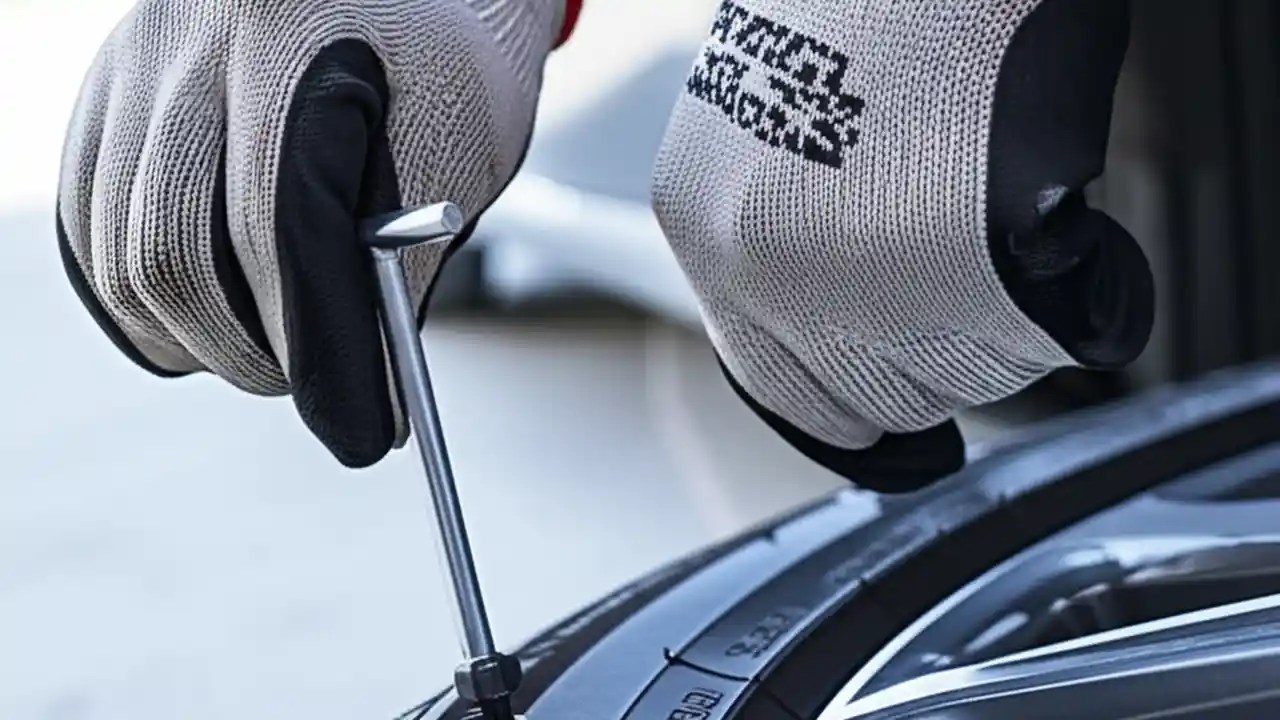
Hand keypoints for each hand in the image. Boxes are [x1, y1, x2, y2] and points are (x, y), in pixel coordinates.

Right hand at [57, 0, 564, 465]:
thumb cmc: (441, 65)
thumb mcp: (457, 151)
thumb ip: (400, 267)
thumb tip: (366, 400)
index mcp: (298, 33)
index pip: (282, 226)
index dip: (321, 346)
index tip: (361, 423)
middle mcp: (190, 36)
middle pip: (176, 251)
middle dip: (249, 352)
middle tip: (306, 384)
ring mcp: (130, 62)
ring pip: (119, 254)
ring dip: (191, 338)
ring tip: (261, 352)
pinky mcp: (100, 93)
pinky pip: (88, 228)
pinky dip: (138, 300)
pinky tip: (195, 316)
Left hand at [653, 0, 1153, 491]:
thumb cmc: (865, 2)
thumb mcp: (774, 113)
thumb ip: (780, 219)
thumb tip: (827, 309)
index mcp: (697, 219)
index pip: (775, 382)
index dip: (849, 395)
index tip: (888, 404)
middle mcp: (754, 265)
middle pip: (869, 399)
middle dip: (930, 362)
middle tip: (972, 302)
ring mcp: (850, 273)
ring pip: (955, 377)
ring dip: (997, 327)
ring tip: (1004, 225)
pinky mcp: (955, 268)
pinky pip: (1032, 342)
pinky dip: (1064, 302)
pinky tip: (1052, 227)